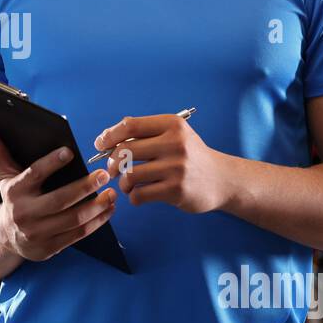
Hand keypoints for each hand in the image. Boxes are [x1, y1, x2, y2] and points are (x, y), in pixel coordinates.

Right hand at [0, 128, 116, 262]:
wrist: (4, 236)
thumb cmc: (12, 199)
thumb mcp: (4, 176)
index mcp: (15, 191)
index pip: (35, 174)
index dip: (51, 163)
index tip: (70, 152)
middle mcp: (25, 213)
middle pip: (59, 200)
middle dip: (85, 187)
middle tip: (104, 174)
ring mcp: (37, 233)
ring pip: (72, 220)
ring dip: (96, 207)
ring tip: (112, 193)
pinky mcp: (50, 248)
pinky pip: (77, 235)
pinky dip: (96, 222)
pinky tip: (108, 209)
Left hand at [96, 114, 230, 213]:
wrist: (222, 179)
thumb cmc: (190, 156)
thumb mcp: (174, 135)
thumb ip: (145, 134)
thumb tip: (106, 142)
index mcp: (172, 125)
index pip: (130, 125)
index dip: (109, 135)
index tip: (100, 145)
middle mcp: (175, 143)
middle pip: (125, 151)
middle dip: (112, 163)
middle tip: (113, 170)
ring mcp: (176, 168)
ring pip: (130, 175)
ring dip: (123, 183)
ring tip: (128, 184)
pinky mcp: (176, 190)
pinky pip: (139, 195)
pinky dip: (133, 197)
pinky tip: (139, 195)